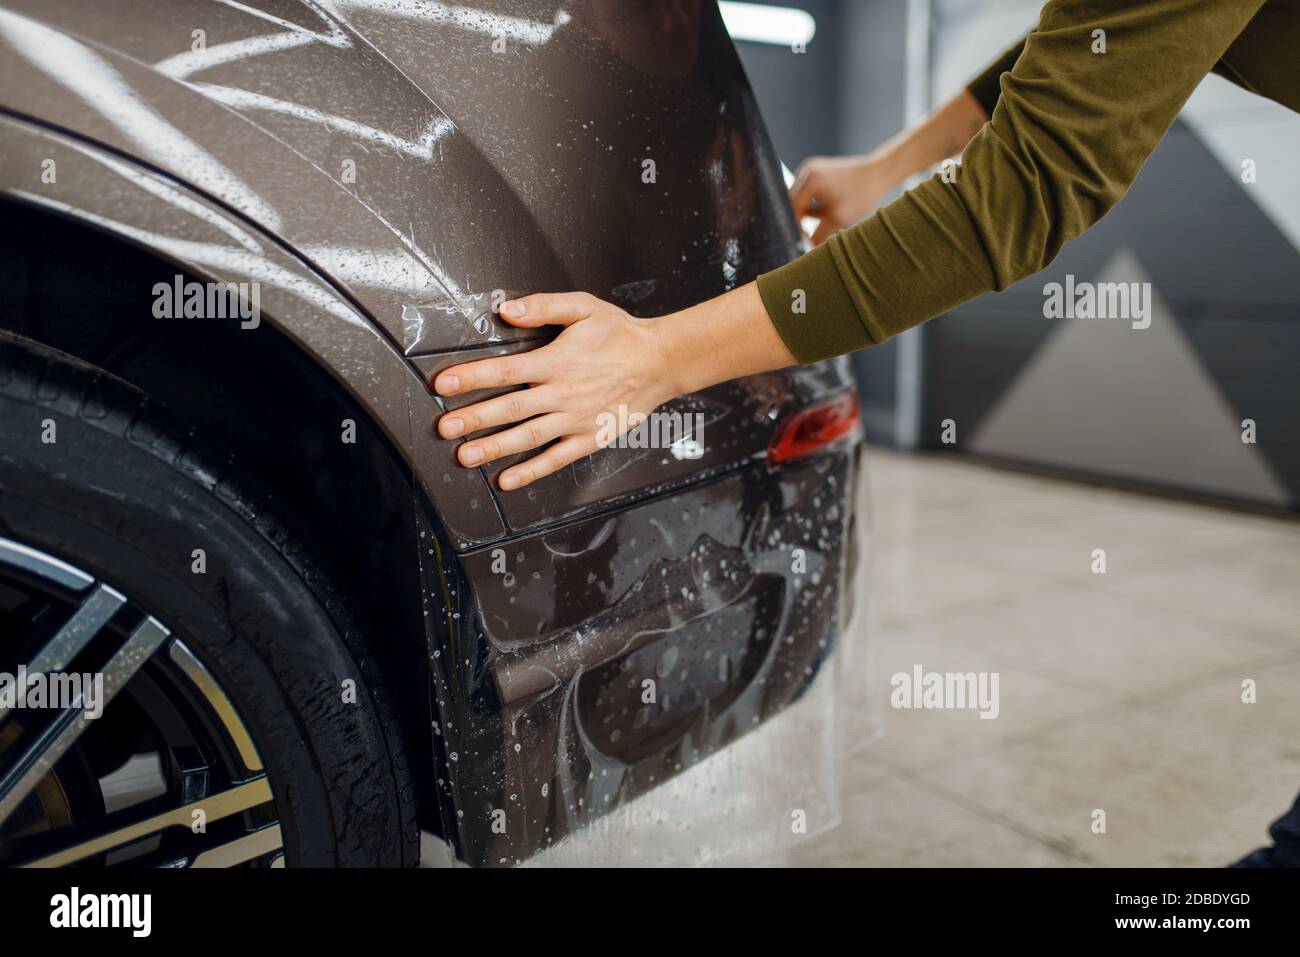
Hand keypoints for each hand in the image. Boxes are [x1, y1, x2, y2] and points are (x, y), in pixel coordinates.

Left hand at [434, 294, 676, 490]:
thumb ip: (543, 306)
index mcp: (556, 361)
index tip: (444, 384)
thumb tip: (507, 310)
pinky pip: (557, 458)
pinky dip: (532, 471)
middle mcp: (562, 393)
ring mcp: (575, 419)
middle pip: (511, 408)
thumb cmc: (621, 334)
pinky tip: (508, 479)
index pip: (505, 370)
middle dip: (474, 418)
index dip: (472, 377)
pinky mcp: (589, 438)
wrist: (660, 362)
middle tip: (445, 427)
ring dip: (495, 448)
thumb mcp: (584, 307)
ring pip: (528, 437)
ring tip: (466, 456)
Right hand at [790, 152, 898, 244]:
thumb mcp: (839, 219)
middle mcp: (806, 171)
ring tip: (825, 223)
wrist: (880, 172)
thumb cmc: (862, 193)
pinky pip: (808, 196)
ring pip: (801, 202)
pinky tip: (828, 214)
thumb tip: (805, 251)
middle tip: (809, 239)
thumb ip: (819, 236)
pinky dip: (815, 208)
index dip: (795, 228)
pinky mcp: (817, 175)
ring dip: (809, 216)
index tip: (802, 243)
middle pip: (792, 205)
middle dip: (800, 222)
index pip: (792, 209)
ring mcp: (811, 171)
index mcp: (810, 179)